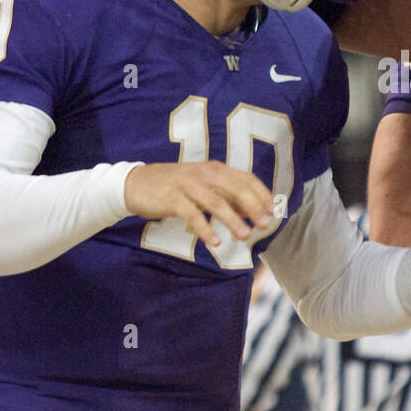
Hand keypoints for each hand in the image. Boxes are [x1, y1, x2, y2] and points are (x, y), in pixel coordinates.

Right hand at [124, 161, 275, 248]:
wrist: (136, 184)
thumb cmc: (175, 188)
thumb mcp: (203, 188)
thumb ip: (226, 197)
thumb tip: (251, 213)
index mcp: (214, 169)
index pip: (245, 178)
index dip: (262, 194)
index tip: (273, 210)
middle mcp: (204, 173)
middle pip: (235, 188)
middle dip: (253, 206)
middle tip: (265, 224)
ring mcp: (187, 184)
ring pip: (215, 201)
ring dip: (232, 219)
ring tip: (245, 236)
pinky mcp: (172, 197)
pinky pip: (192, 214)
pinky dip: (205, 228)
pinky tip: (214, 241)